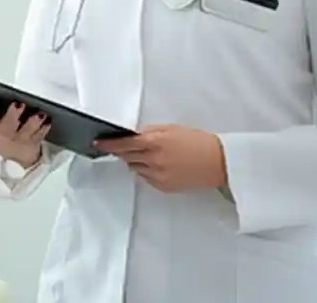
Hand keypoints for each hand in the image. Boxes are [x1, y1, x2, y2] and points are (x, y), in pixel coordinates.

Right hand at [0, 88, 50, 166]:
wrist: (16, 161)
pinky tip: (47, 120)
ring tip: (38, 113)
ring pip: (22, 130)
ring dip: (30, 122)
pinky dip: (43, 128)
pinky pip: (38, 135)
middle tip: (15, 104)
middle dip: (1, 113)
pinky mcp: (31, 143)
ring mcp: (15, 139)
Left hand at [95, 124, 227, 192]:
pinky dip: (148, 171)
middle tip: (127, 146)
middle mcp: (153, 160)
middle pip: (126, 156)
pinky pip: (146, 178)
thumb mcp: (171, 129)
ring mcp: (158, 175)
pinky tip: (162, 165)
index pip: (123, 144)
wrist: (218, 162)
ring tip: (155, 155)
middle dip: (123, 151)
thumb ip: (149, 132)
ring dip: (138, 161)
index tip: (98, 143)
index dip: (108, 144)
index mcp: (155, 142)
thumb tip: (132, 136)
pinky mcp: (163, 187)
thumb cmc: (198, 142)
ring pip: (135, 168)